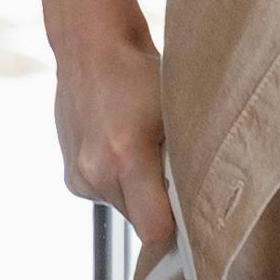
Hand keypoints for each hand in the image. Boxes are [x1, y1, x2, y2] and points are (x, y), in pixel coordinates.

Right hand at [19, 0, 170, 257]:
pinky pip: (106, 196)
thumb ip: (187, 162)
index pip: (156, 230)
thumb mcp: (176, 115)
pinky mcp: (71, 179)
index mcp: (127, 157)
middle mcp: (96, 173)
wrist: (91, 49)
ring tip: (141, 150)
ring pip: (124, 209)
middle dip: (159, 204)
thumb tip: (208, 205)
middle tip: (169, 168)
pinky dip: (118, 182)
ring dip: (138, 191)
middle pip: (142, 220)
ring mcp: (79, 178)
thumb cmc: (143, 75)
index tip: (194, 218)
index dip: (178, 229)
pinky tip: (120, 148)